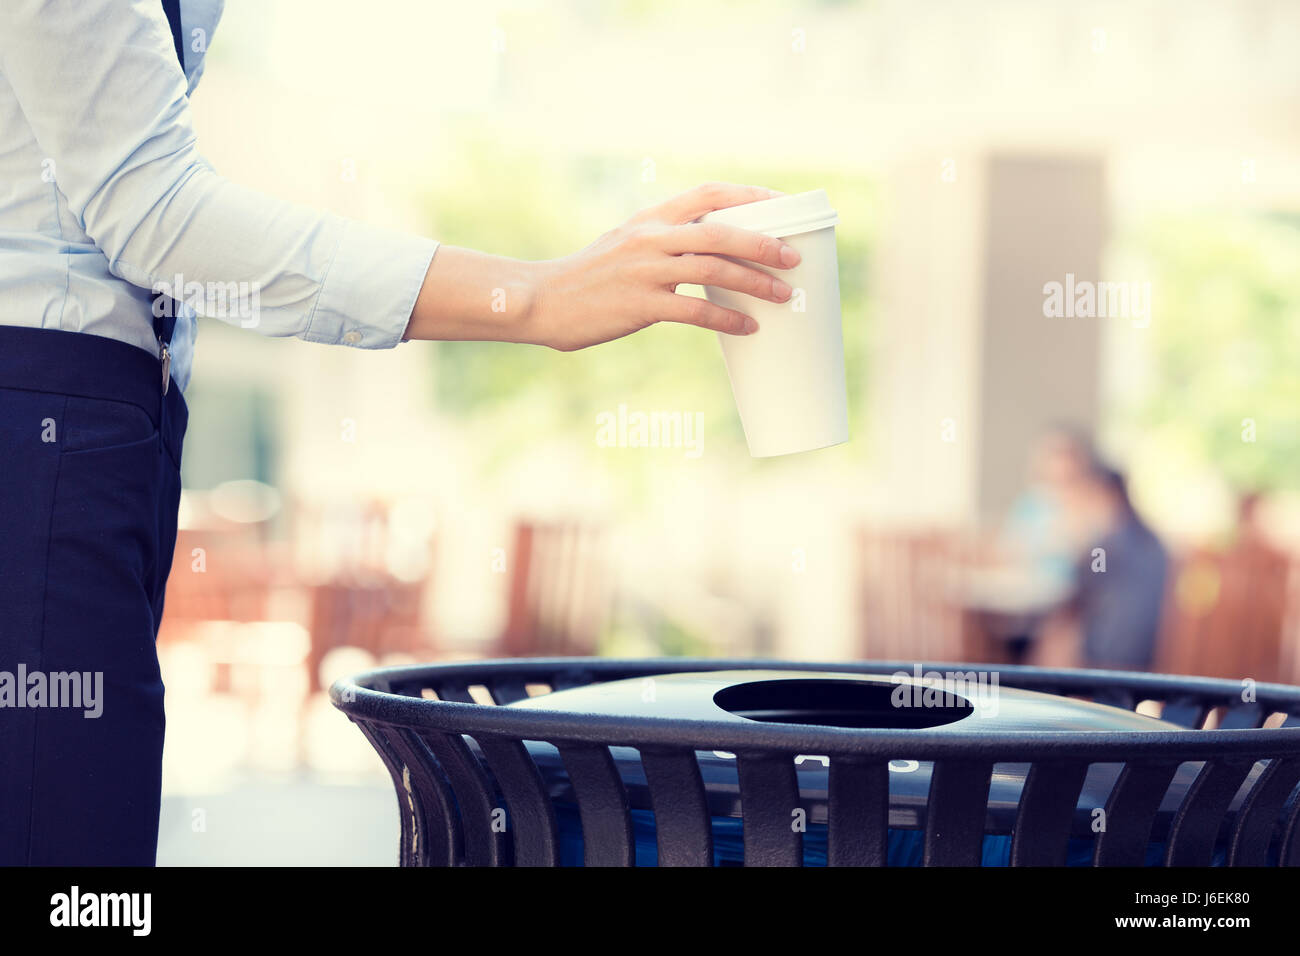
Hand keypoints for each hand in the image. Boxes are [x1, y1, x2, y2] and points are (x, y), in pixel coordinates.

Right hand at [403, 183, 800, 349]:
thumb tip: (715, 252)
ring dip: (754, 283)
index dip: (750, 196)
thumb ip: (665, 242)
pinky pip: (694, 312)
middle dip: (763, 244)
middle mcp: (650, 237)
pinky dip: (726, 320)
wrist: (542, 301)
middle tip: (794, 258)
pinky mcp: (639, 306)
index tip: (782, 205)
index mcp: (651, 218)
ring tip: (783, 296)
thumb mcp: (626, 244)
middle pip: (721, 232)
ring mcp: (645, 271)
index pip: (709, 193)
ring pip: (713, 270)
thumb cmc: (590, 278)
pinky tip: (747, 328)